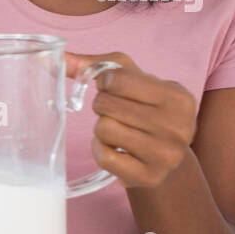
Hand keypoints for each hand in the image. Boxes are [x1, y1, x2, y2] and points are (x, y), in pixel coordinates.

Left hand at [66, 51, 197, 188]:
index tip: (116, 90)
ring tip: (118, 130)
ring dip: (101, 129)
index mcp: (178, 96)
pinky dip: (100, 150)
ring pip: (104, 130)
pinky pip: (104, 158)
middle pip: (106, 104)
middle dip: (102, 106)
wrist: (164, 153)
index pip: (117, 79)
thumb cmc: (144, 106)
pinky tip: (114, 149)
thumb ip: (95, 64)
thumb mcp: (131, 78)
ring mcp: (166, 155)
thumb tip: (55, 57)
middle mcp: (179, 126)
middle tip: (116, 112)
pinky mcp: (149, 177)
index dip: (107, 83)